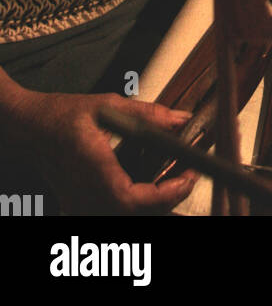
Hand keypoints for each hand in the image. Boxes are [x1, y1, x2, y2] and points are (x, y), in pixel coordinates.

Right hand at [18, 89, 196, 214]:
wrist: (31, 128)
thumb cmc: (61, 116)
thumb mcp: (107, 105)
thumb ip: (147, 114)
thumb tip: (180, 119)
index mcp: (92, 166)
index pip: (130, 197)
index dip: (164, 194)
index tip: (187, 177)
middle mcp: (85, 192)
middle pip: (133, 214)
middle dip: (167, 200)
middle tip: (188, 177)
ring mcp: (81, 204)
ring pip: (126, 218)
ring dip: (154, 205)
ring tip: (174, 182)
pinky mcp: (81, 207)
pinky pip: (113, 214)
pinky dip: (136, 207)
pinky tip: (150, 190)